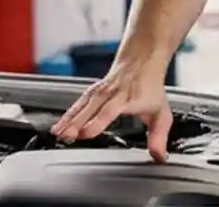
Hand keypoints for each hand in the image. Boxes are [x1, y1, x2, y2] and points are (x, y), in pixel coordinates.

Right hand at [51, 62, 172, 161]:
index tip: (85, 134)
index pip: (109, 111)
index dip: (97, 122)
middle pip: (91, 109)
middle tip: (65, 136)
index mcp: (127, 99)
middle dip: (77, 122)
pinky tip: (58, 126)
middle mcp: (111, 94)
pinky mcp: (92, 91)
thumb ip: (159, 136)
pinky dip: (67, 114)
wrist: (142, 61)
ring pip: (81, 105)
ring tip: (57, 133)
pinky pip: (77, 103)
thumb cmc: (150, 88)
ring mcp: (100, 91)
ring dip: (68, 119)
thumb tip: (159, 156)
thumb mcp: (160, 113)